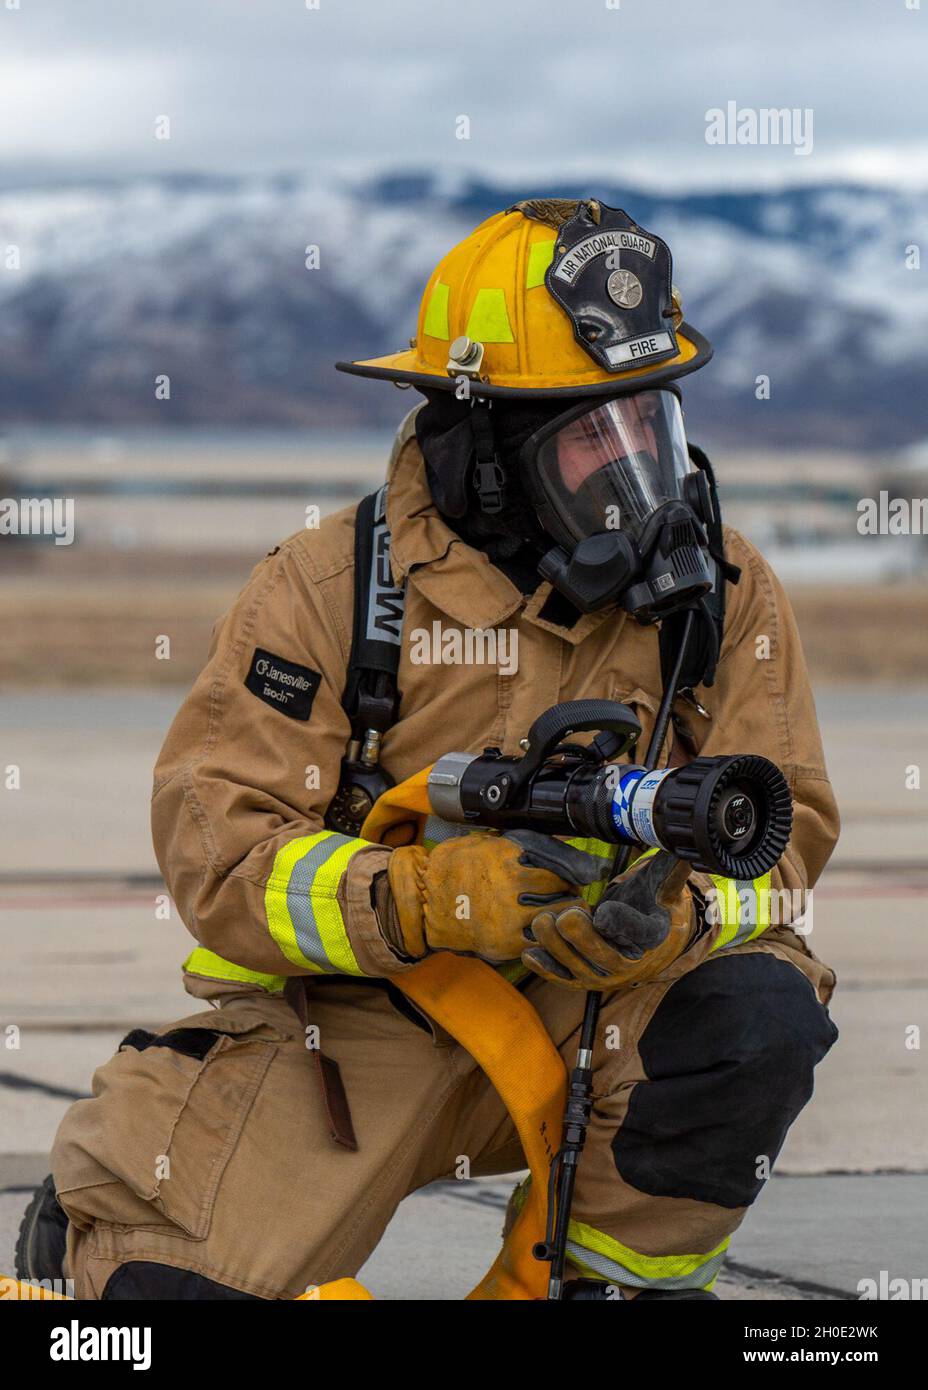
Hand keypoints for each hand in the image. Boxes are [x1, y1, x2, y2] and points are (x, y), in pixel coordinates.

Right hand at [384, 829, 604, 962]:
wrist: (422, 901)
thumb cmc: (456, 866)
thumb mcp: (488, 842)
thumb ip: (524, 842)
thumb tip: (565, 840)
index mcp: (508, 857)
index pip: (559, 862)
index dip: (575, 868)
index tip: (583, 872)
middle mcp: (511, 886)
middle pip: (563, 890)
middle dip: (571, 891)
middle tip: (572, 892)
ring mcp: (509, 916)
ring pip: (557, 916)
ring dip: (564, 913)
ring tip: (563, 911)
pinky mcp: (505, 942)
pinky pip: (541, 938)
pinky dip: (548, 934)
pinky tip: (546, 929)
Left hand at [522, 851, 695, 989]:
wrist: (650, 937)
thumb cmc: (654, 905)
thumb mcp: (665, 887)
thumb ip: (670, 869)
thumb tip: (683, 849)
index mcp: (654, 937)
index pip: (637, 932)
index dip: (619, 923)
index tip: (603, 911)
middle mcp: (630, 964)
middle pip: (603, 956)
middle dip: (581, 937)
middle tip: (566, 915)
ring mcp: (606, 975)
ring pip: (578, 968)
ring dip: (557, 947)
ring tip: (543, 921)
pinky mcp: (585, 979)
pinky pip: (564, 978)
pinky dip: (546, 968)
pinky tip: (529, 954)